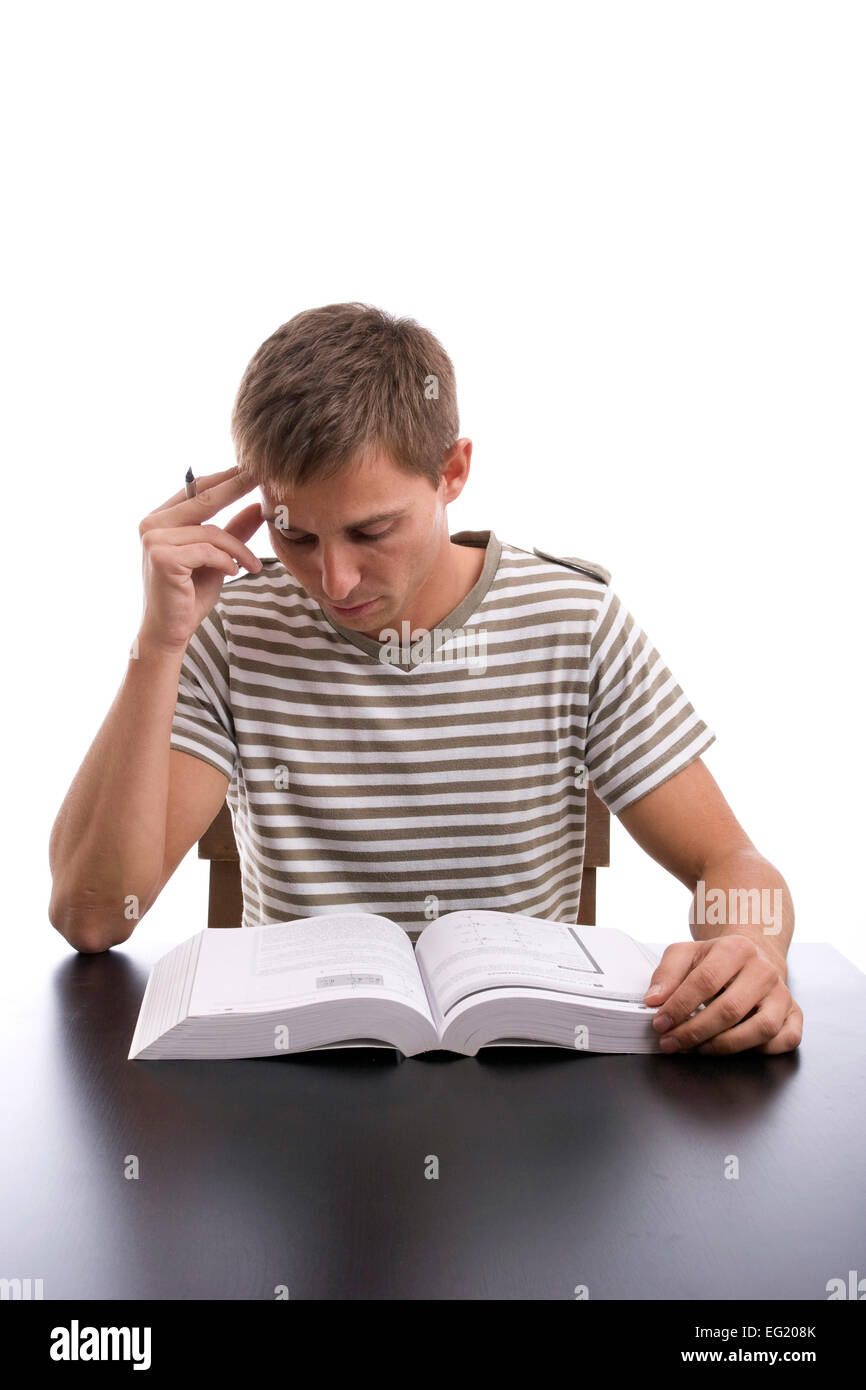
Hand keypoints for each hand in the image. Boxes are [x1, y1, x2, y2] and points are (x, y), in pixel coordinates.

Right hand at [137, 465, 263, 654]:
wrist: (170, 632)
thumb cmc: (190, 596)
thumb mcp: (218, 559)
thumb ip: (234, 532)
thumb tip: (257, 506)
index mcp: (160, 519)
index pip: (196, 489)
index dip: (225, 478)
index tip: (251, 467)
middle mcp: (152, 524)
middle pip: (204, 498)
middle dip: (236, 486)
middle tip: (262, 476)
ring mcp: (154, 539)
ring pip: (212, 531)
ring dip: (239, 550)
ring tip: (253, 566)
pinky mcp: (163, 557)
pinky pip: (209, 550)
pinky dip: (227, 561)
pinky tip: (233, 573)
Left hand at [644, 935, 802, 1055]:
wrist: (752, 954)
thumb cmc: (716, 959)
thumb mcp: (686, 954)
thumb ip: (667, 973)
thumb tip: (654, 1000)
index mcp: (736, 949)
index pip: (705, 981)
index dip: (679, 1006)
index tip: (660, 1023)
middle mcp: (764, 971)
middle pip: (730, 1009)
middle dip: (695, 1032)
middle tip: (672, 1043)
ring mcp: (783, 993)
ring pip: (761, 1028)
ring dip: (726, 1045)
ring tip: (700, 1048)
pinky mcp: (794, 1013)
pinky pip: (787, 1038)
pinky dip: (764, 1050)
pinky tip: (737, 1048)